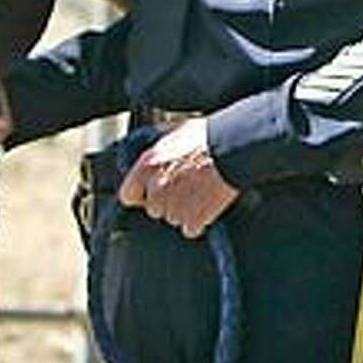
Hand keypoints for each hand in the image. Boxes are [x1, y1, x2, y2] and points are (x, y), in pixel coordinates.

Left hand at [117, 117, 238, 237]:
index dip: (140, 195)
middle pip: (153, 209)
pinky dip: (199, 221)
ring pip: (172, 219)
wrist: (234, 147)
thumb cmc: (208, 136)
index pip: (128, 196)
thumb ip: (158, 151)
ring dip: (183, 211)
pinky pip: (191, 229)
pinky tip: (208, 205)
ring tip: (200, 194)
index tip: (149, 193)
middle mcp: (157, 188)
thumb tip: (152, 153)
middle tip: (185, 188)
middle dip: (167, 202)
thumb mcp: (174, 133)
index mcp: (148, 166)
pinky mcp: (195, 218)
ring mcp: (175, 205)